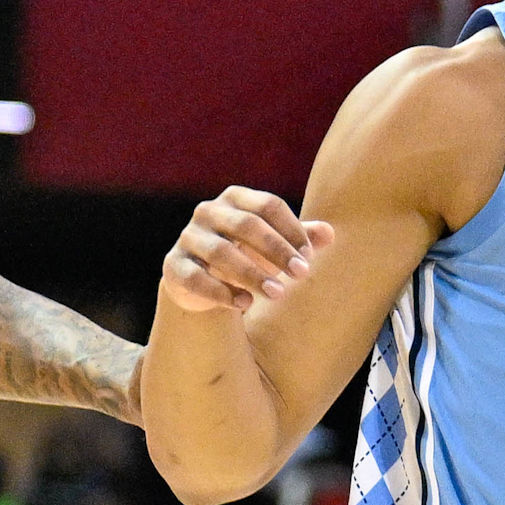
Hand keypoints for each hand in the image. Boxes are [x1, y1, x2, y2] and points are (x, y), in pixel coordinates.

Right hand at [162, 187, 331, 316]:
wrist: (201, 280)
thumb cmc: (246, 254)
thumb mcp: (275, 245)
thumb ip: (301, 237)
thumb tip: (330, 234)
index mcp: (235, 198)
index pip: (268, 206)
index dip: (291, 230)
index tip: (309, 257)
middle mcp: (208, 211)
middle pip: (246, 224)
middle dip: (277, 251)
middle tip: (302, 275)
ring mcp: (188, 237)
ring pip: (221, 252)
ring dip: (253, 274)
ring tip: (278, 295)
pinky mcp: (174, 265)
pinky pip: (196, 278)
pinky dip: (221, 293)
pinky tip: (245, 306)